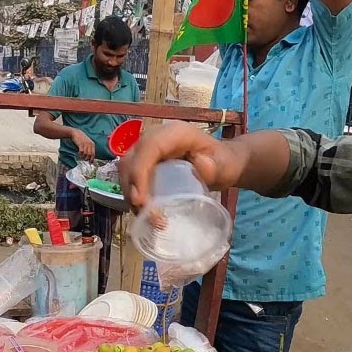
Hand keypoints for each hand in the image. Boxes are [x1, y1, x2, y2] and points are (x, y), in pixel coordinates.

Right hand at [70, 130, 96, 160]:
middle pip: (89, 155)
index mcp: (92, 144)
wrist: (76, 133)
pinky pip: (81, 152)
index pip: (93, 154)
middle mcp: (90, 144)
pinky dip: (80, 154)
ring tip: (81, 157)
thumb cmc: (81, 139)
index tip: (90, 163)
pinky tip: (79, 154)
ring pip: (85, 154)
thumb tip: (90, 156)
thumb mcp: (87, 143)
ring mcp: (85, 144)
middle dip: (87, 159)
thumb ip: (89, 148)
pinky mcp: (81, 144)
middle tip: (84, 160)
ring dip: (83, 157)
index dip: (92, 159)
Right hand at [119, 122, 247, 211]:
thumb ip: (215, 166)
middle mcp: (155, 138)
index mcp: (173, 133)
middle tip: (145, 214)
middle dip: (132, 189)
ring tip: (146, 217)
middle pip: (130, 161)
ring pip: (126, 171)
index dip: (139, 173)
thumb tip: (200, 164)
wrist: (221, 163)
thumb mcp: (224, 164)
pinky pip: (130, 177)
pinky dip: (134, 195)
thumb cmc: (223, 162)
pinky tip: (144, 212)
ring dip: (130, 195)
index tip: (140, 201)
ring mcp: (147, 150)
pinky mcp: (144, 162)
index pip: (147, 149)